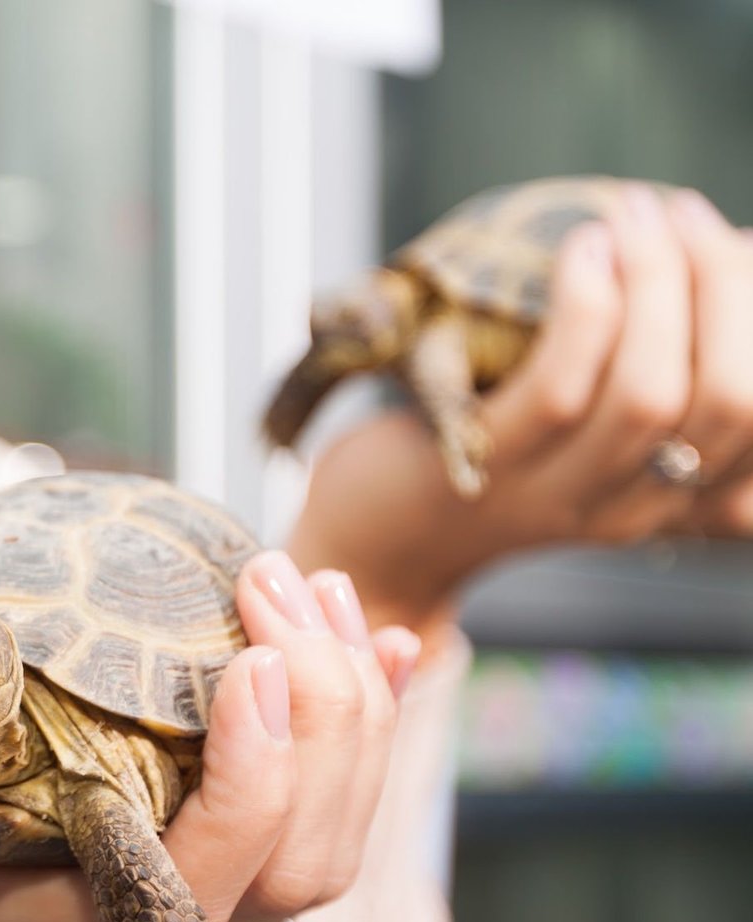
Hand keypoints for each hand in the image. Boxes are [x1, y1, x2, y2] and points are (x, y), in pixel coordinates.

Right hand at [0, 502, 417, 921]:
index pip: (189, 887)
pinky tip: (370, 638)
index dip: (251, 789)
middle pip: (295, 867)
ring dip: (352, 719)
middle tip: (268, 578)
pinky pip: (307, 817)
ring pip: (322, 847)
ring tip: (308, 585)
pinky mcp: (183, 859)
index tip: (249, 664)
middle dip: (324, 725)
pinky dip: (357, 730)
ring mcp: (168, 900)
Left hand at [286, 184, 752, 640]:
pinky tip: (583, 248)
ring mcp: (558, 496)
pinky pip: (559, 387)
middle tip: (683, 212)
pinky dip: (585, 306)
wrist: (380, 534)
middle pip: (731, 402)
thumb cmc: (497, 448)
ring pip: (650, 393)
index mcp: (679, 499)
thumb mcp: (595, 426)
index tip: (738, 240)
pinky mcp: (487, 469)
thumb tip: (721, 254)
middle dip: (724, 290)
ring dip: (655, 285)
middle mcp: (633, 510)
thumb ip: (660, 370)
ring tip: (635, 214)